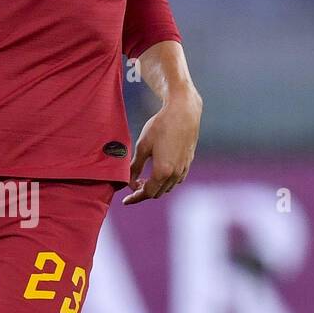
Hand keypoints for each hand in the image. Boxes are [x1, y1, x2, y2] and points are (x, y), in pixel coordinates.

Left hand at [122, 90, 201, 204]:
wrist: (184, 112)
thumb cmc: (161, 126)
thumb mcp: (142, 146)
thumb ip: (135, 167)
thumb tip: (129, 181)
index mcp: (162, 172)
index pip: (147, 193)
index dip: (135, 197)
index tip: (125, 200)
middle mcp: (175, 174)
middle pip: (158, 193)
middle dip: (144, 192)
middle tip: (133, 185)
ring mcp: (184, 168)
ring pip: (168, 187)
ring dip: (156, 187)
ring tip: (144, 179)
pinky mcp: (188, 162)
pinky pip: (176, 179)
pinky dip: (166, 181)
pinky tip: (159, 171)